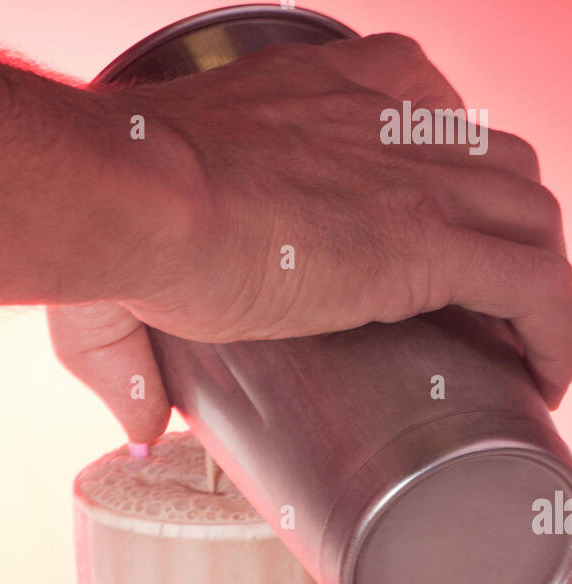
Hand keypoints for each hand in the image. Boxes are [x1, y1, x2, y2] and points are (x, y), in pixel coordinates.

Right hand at [48, 32, 571, 441]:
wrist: (134, 201)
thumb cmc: (117, 223)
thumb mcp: (122, 279)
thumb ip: (122, 359)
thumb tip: (140, 430)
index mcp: (335, 92)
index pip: (434, 122)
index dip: (454, 194)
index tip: (444, 268)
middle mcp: (394, 114)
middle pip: (498, 169)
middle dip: (505, 243)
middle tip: (486, 326)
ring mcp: (421, 174)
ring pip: (530, 221)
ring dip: (539, 293)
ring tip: (522, 363)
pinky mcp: (430, 241)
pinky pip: (541, 282)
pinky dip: (558, 331)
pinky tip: (548, 380)